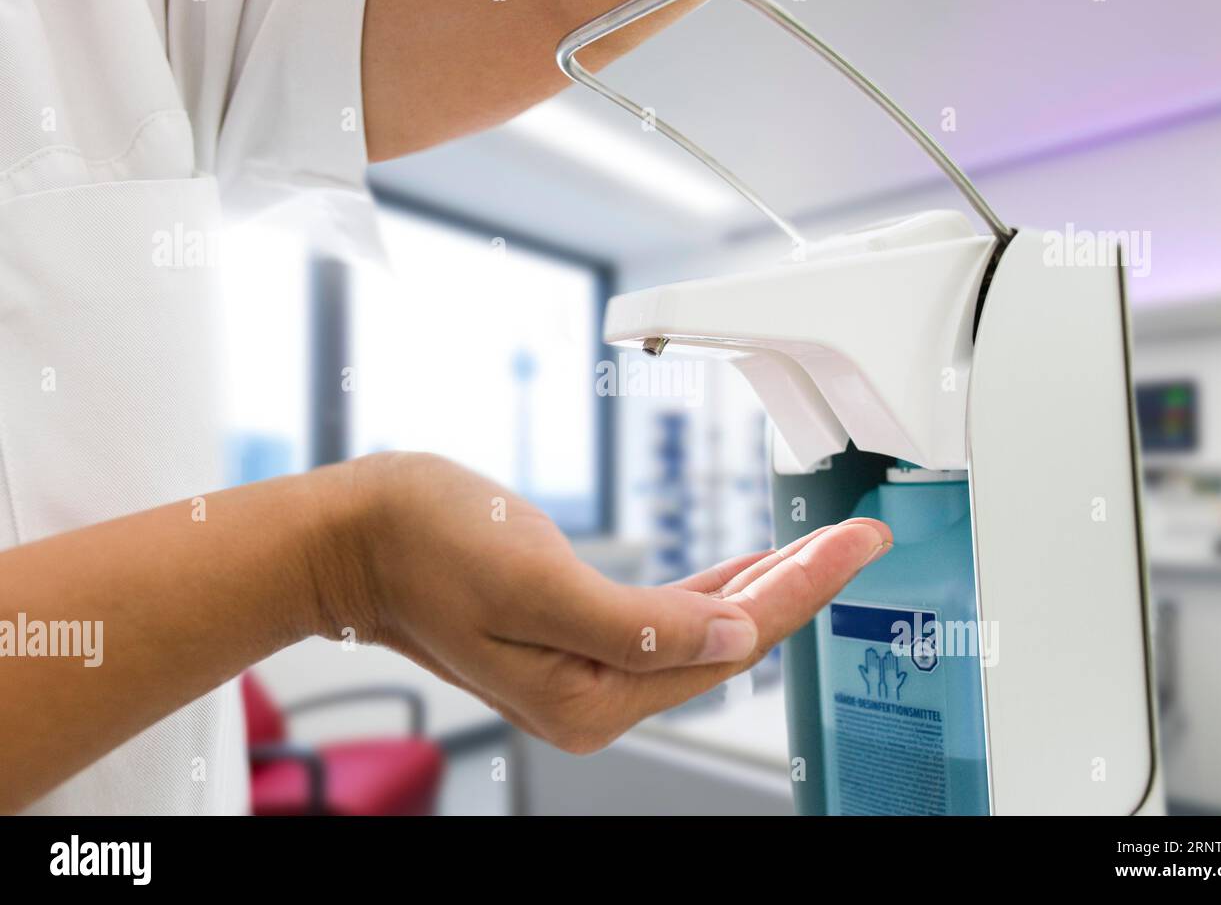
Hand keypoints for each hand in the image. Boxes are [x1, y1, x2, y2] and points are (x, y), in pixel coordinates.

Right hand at [332, 452, 891, 752]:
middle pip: (726, 641)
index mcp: (592, 694)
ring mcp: (585, 666)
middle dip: (797, 586)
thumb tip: (733, 640)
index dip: (801, 590)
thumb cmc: (427, 547)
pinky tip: (742, 570)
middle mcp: (595, 693)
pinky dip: (714, 590)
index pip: (729, 645)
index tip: (855, 546)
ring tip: (818, 547)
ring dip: (761, 586)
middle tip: (854, 538)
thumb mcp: (537, 585)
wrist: (358, 534)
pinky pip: (668, 617)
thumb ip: (642, 626)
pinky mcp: (575, 632)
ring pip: (703, 629)